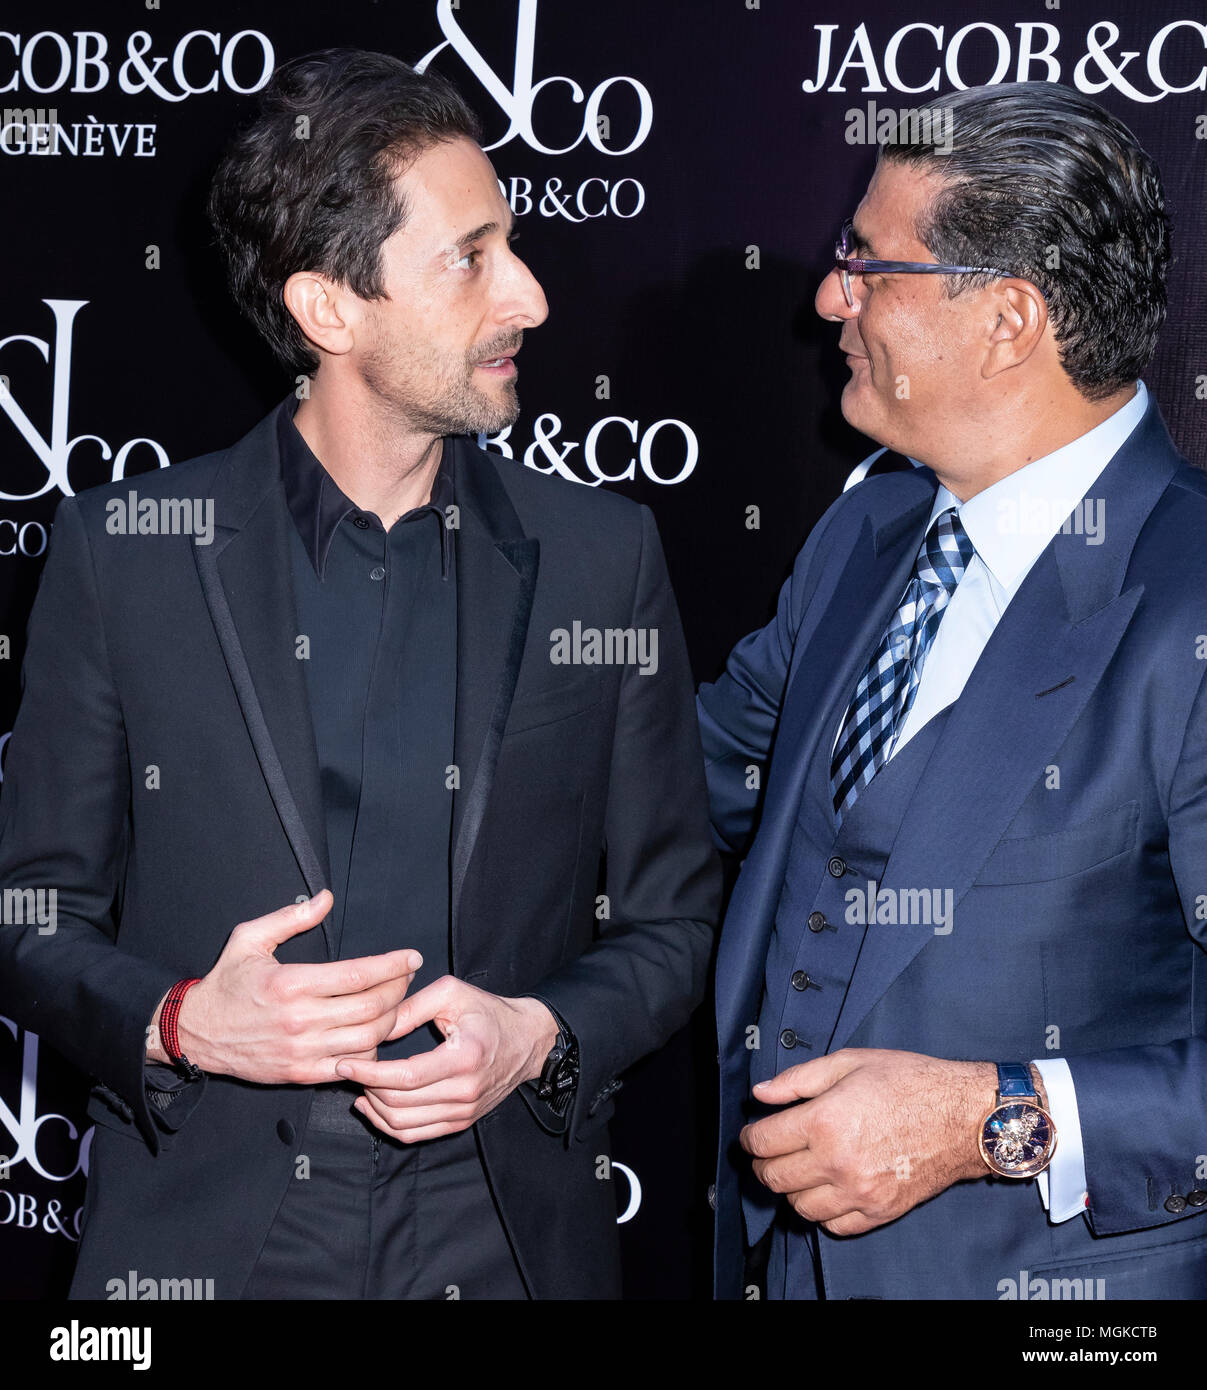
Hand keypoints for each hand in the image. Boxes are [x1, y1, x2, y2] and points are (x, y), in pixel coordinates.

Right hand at [149, 890, 422, 1084]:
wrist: (197, 1032)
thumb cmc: (227, 982)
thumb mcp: (250, 939)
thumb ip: (291, 918)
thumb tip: (326, 898)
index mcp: (291, 983)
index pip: (358, 974)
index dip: (393, 965)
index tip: (412, 957)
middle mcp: (300, 1019)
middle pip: (371, 1007)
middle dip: (399, 990)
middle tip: (408, 976)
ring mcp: (302, 1051)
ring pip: (366, 1039)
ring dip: (391, 1020)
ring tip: (397, 1002)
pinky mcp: (301, 1073)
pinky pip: (349, 1065)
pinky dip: (370, 1051)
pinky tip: (376, 1033)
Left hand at [333, 977, 559, 1142]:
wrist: (529, 1041)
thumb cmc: (490, 1013)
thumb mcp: (452, 994)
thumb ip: (412, 1007)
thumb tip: (377, 1028)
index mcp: (464, 1058)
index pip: (405, 1077)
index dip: (369, 1074)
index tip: (345, 1064)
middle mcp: (465, 1092)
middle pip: (400, 1105)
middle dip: (367, 1088)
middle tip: (350, 1069)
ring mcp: (465, 1112)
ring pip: (404, 1126)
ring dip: (374, 1109)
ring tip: (360, 1086)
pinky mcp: (462, 1121)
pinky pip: (417, 1134)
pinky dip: (388, 1125)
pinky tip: (374, 1105)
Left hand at [742, 1048, 996, 1235]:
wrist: (964, 1116)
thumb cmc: (910, 1082)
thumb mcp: (849, 1062)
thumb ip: (798, 1080)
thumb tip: (761, 1094)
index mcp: (826, 1121)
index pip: (764, 1143)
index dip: (749, 1139)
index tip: (751, 1136)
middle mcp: (838, 1162)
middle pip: (775, 1178)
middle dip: (763, 1165)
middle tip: (768, 1154)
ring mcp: (859, 1192)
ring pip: (800, 1207)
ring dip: (791, 1190)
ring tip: (798, 1170)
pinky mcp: (879, 1211)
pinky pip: (834, 1226)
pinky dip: (823, 1212)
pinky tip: (827, 1190)